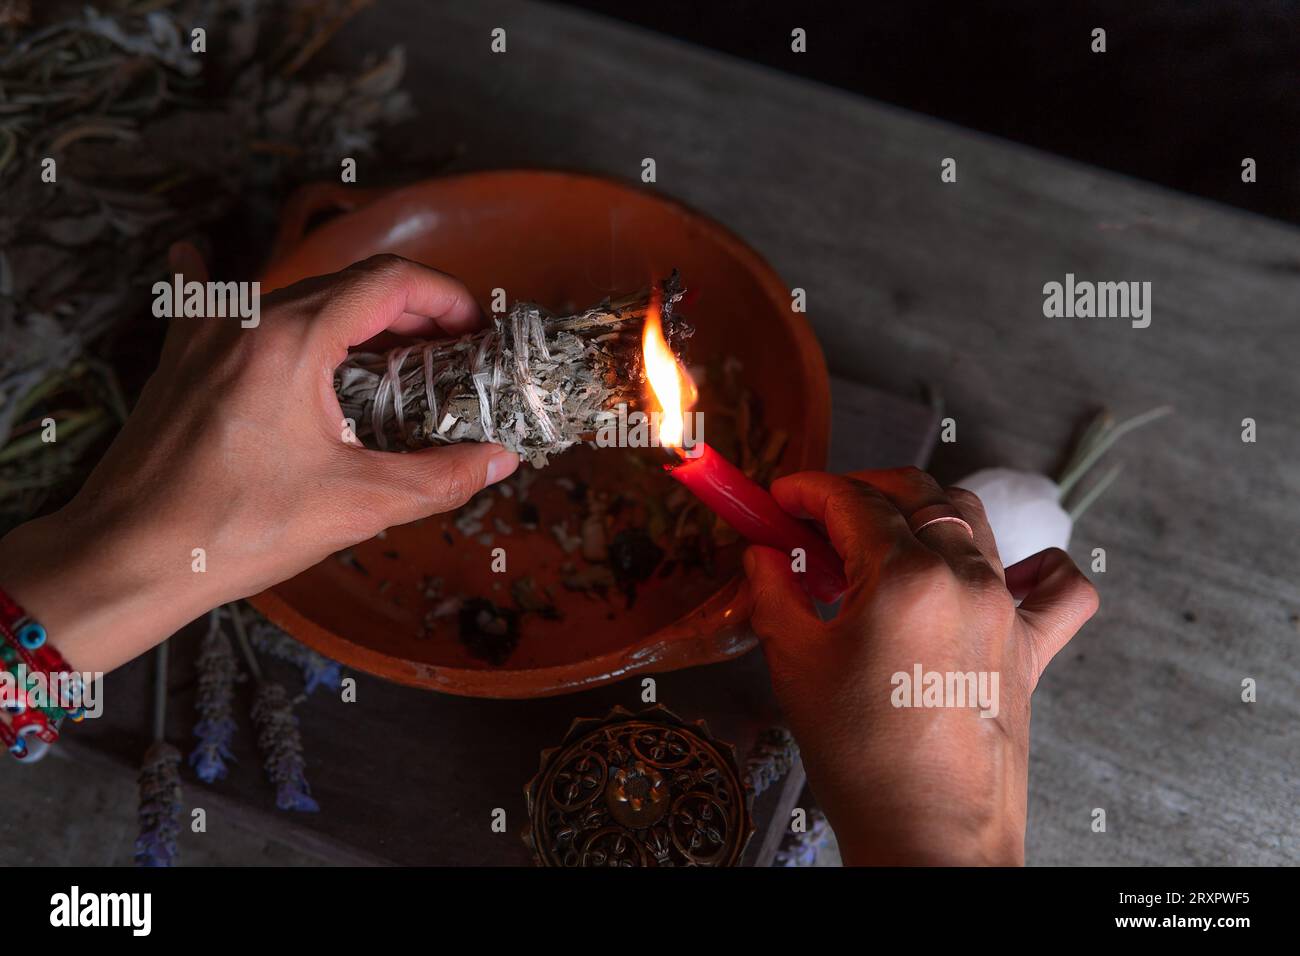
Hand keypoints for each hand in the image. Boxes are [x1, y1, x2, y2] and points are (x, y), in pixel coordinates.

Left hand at [0, 250, 517, 673]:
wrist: (127, 559)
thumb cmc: (232, 531)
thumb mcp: (355, 506)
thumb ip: (439, 478)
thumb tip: (497, 459)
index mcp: (293, 340)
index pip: (389, 282)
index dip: (445, 297)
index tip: (474, 329)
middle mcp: (246, 320)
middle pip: (348, 284)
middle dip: (410, 310)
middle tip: (449, 350)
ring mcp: (205, 335)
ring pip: (296, 296)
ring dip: (351, 312)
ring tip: (387, 347)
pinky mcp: (180, 362)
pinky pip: (204, 300)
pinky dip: (216, 278)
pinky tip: (197, 252)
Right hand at [742, 467, 1098, 864]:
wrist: (928, 837)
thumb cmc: (861, 758)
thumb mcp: (796, 664)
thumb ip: (774, 592)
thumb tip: (761, 555)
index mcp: (903, 576)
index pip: (851, 501)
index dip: (806, 491)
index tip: (780, 498)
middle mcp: (964, 577)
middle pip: (915, 495)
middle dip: (861, 490)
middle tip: (819, 517)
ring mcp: (1006, 610)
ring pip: (972, 521)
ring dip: (924, 513)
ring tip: (884, 541)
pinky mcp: (1032, 649)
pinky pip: (1059, 588)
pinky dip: (1037, 568)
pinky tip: (1007, 573)